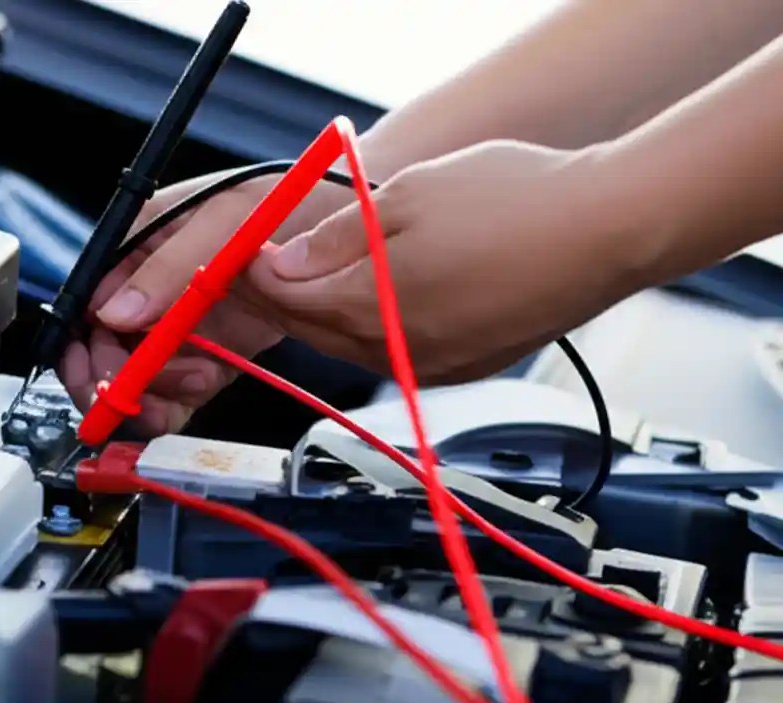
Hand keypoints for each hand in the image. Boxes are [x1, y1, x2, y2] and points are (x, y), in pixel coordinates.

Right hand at [58, 168, 352, 436]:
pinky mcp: (210, 350)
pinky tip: (198, 390)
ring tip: (196, 379)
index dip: (82, 343)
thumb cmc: (290, 199)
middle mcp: (150, 284)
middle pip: (103, 345)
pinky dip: (175, 401)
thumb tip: (112, 312)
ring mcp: (179, 321)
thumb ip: (169, 266)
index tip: (97, 374)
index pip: (86, 299)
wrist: (350, 225)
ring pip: (137, 374)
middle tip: (139, 392)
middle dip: (116, 376)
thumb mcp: (227, 219)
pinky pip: (174, 388)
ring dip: (152, 391)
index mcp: (139, 241)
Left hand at [247, 140, 656, 383]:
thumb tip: (286, 264)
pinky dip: (368, 333)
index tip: (232, 261)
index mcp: (372, 305)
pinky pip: (397, 355)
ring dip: (320, 319)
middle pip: (313, 331)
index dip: (251, 279)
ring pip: (352, 348)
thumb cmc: (515, 201)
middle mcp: (399, 348)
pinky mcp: (469, 366)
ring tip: (302, 287)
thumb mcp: (406, 197)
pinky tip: (368, 305)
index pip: (286, 300)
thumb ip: (337, 238)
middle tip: (253, 274)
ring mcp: (436, 364)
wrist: (609, 230)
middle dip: (278, 302)